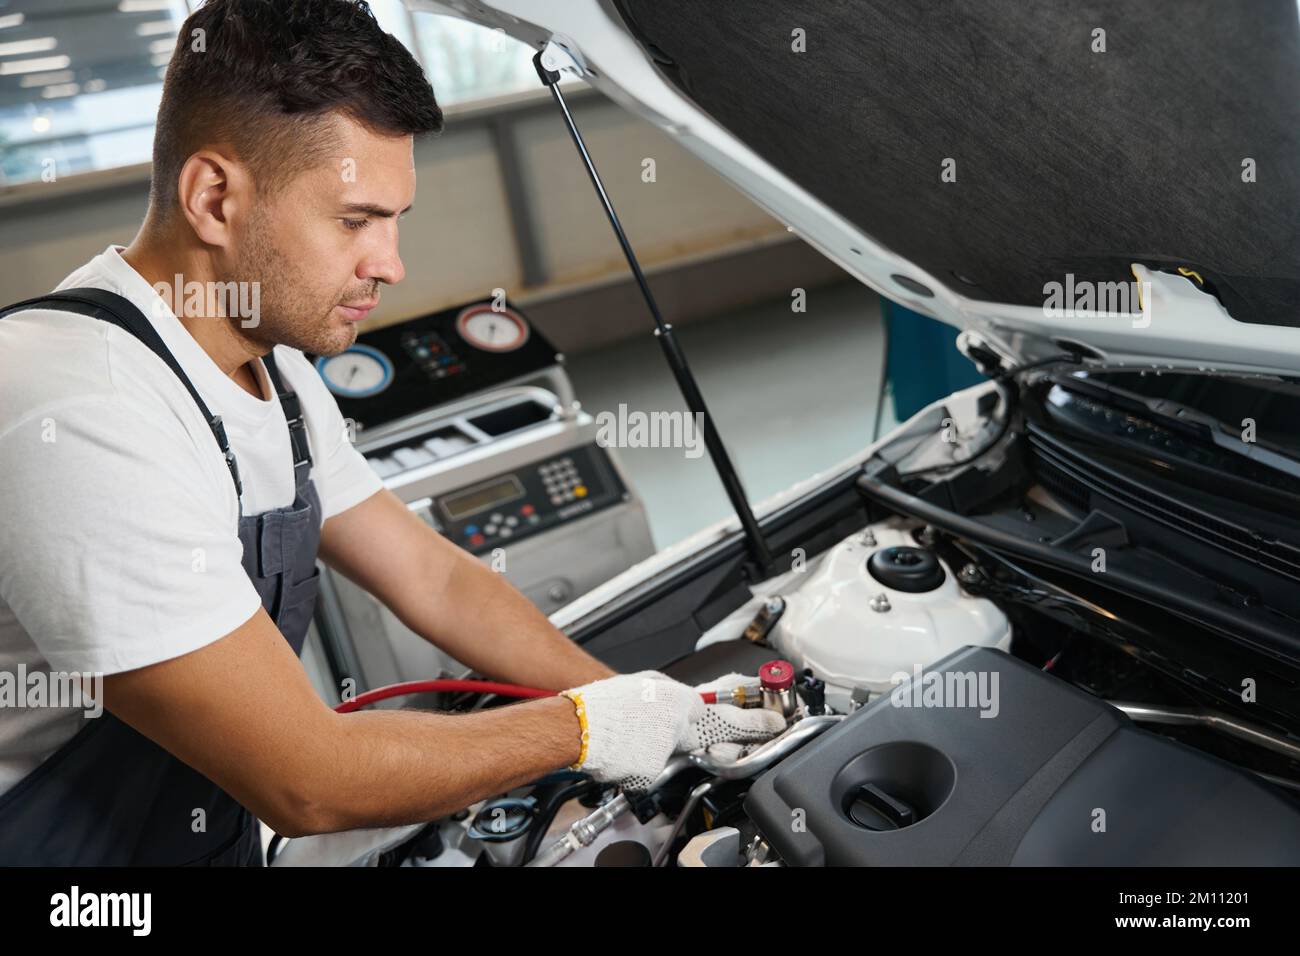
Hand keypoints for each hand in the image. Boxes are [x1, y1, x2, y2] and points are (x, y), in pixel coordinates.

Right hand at [559, 671, 702, 783]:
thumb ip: (663, 687)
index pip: (697, 709)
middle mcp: (676, 724)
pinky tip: (621, 754)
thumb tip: (674, 692)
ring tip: (624, 740)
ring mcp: (665, 749)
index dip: (683, 712)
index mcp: (676, 699)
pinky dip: (637, 767)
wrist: (580, 727)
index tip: (675, 715)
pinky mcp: (652, 770)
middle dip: (667, 734)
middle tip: (642, 729)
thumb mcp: (637, 681)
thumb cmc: (602, 704)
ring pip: (664, 754)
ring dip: (649, 751)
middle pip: (683, 734)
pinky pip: (649, 771)